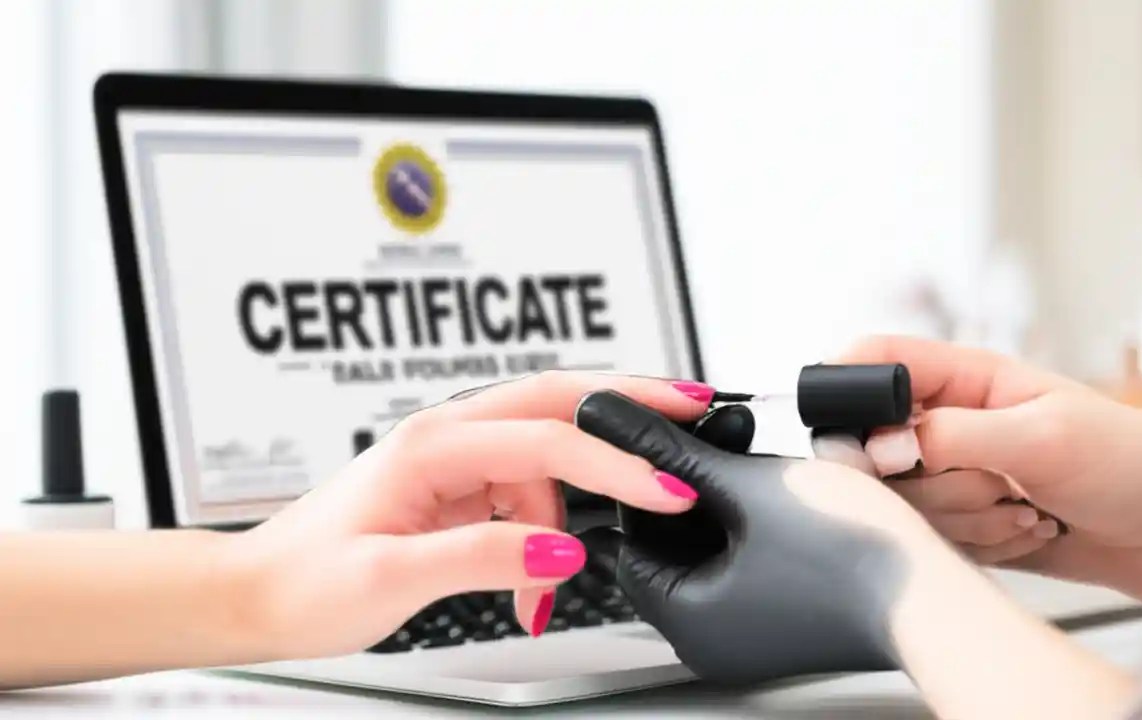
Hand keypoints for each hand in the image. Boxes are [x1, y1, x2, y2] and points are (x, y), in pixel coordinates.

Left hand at [221, 372, 713, 659]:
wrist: (259, 594)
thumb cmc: (307, 581)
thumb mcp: (392, 578)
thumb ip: (482, 556)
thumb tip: (560, 545)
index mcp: (431, 445)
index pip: (546, 441)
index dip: (614, 464)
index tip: (666, 490)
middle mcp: (447, 434)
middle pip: (559, 398)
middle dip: (630, 401)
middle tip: (692, 407)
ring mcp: (454, 455)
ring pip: (548, 450)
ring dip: (574, 503)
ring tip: (543, 587)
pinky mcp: (458, 481)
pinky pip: (527, 486)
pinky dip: (547, 525)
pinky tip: (530, 579)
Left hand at [575, 390, 930, 682]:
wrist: (940, 597)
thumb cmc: (854, 553)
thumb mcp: (746, 482)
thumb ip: (667, 446)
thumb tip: (603, 415)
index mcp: (688, 620)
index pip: (630, 540)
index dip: (642, 478)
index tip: (663, 435)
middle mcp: (713, 638)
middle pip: (674, 542)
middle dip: (689, 479)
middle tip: (708, 431)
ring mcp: (755, 632)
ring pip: (716, 546)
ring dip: (726, 492)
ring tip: (747, 445)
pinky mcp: (790, 619)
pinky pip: (753, 561)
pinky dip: (756, 519)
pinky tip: (777, 479)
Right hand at [829, 336, 1141, 608]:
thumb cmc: (1136, 464)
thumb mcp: (1042, 437)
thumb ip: (950, 437)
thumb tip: (878, 446)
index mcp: (968, 378)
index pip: (877, 361)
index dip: (851, 394)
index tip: (869, 444)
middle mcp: (955, 422)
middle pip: (879, 451)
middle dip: (936, 483)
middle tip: (996, 481)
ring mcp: (961, 474)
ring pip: (909, 505)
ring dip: (970, 519)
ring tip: (1028, 506)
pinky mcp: (970, 523)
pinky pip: (940, 542)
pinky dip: (985, 546)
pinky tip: (1031, 530)